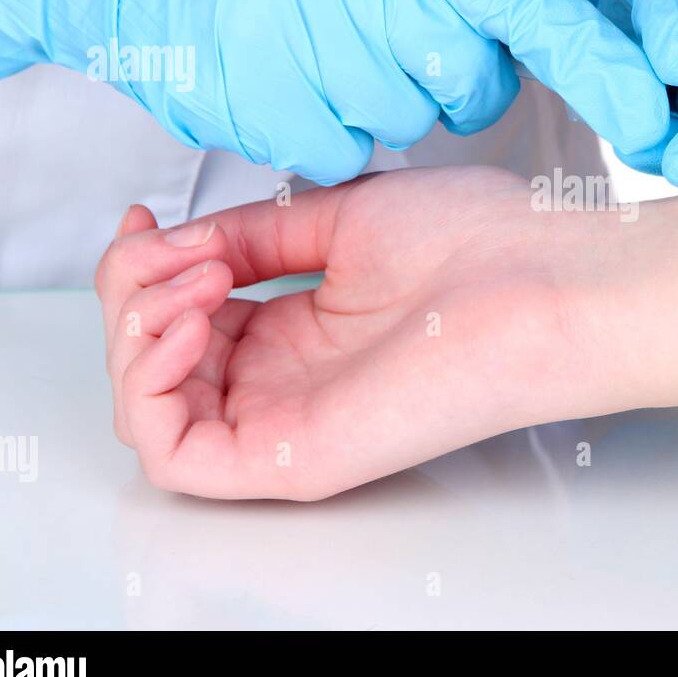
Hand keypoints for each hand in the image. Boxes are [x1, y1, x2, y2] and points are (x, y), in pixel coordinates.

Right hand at [0, 0, 668, 183]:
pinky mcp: (255, 97)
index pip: (529, 5)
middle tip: (390, 43)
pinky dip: (319, 130)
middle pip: (468, 83)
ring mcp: (305, 40)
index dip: (598, 64)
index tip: (653, 110)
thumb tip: (521, 46)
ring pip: (399, 123)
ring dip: (373, 101)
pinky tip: (286, 81)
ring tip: (317, 49)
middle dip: (447, 81)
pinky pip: (335, 155)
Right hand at [95, 168, 639, 499]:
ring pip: (149, 409)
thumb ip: (251, 233)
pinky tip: (188, 323)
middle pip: (153, 362)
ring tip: (194, 280)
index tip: (146, 217)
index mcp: (299, 329)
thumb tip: (176, 239)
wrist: (547, 278)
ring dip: (134, 331)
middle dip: (130, 291)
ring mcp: (287, 422)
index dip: (142, 268)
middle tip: (174, 248)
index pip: (181, 319)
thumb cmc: (482, 243)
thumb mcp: (340, 217)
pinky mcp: (293, 459)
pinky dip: (147, 386)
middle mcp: (286, 379)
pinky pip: (174, 454)